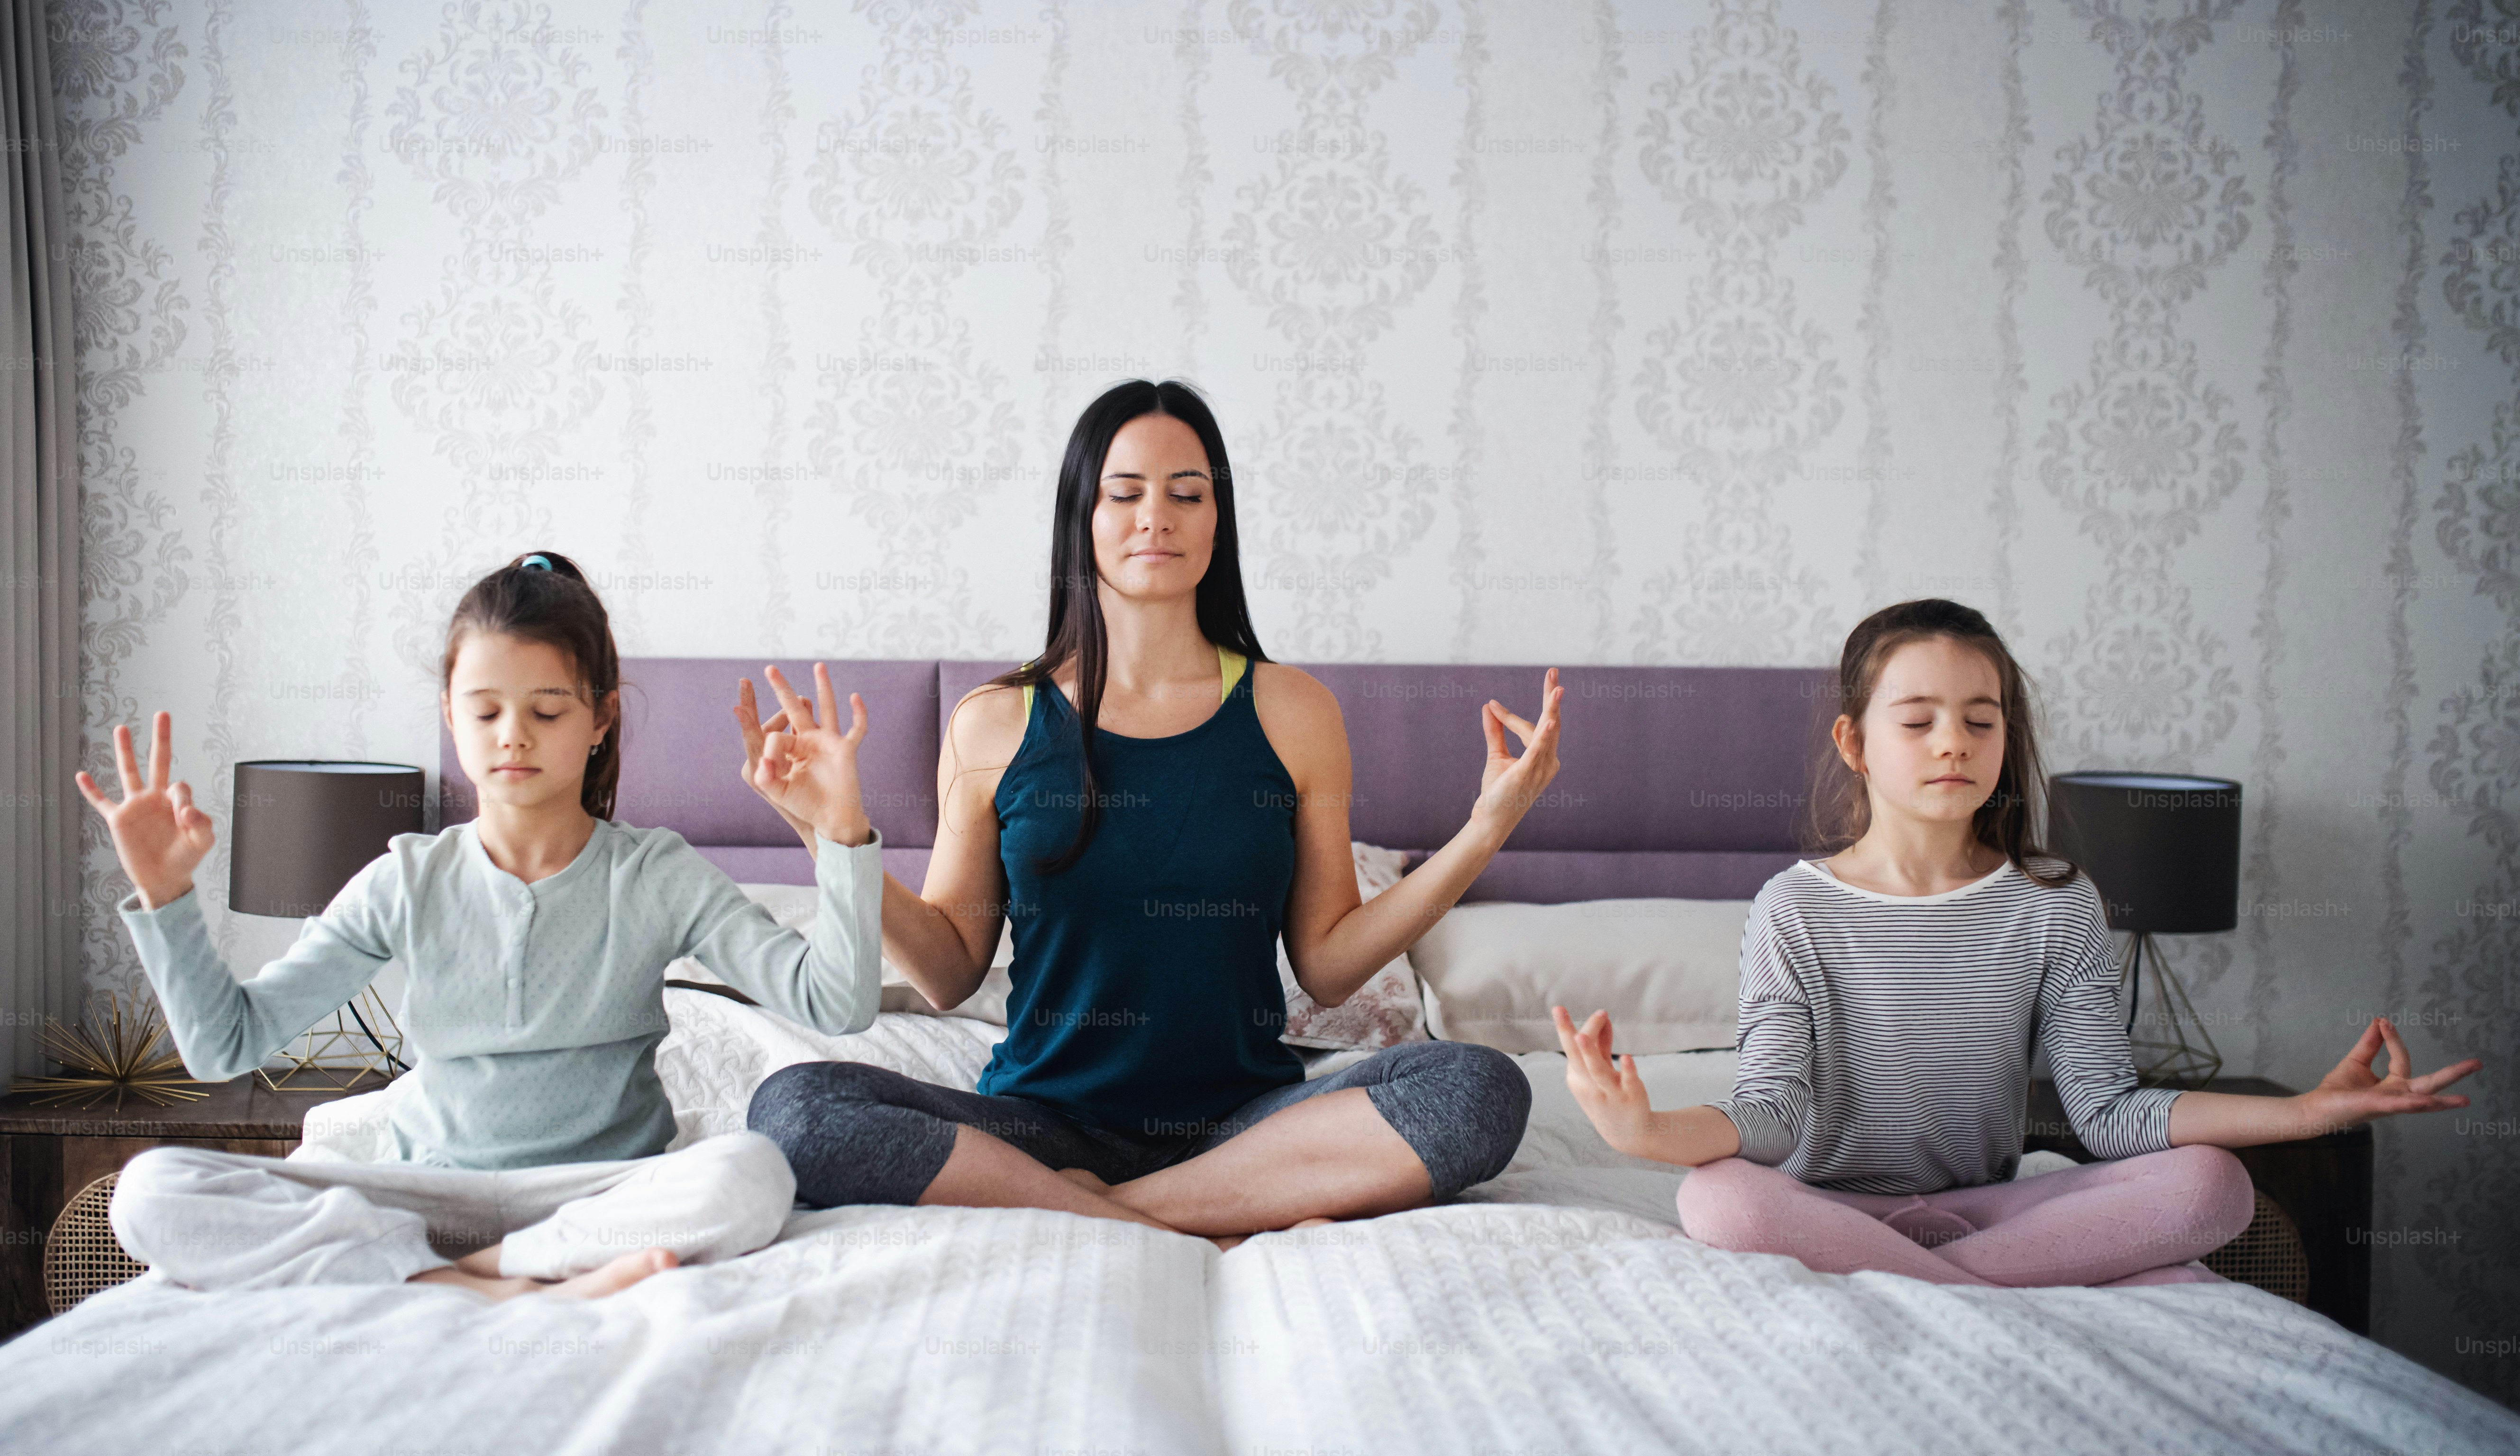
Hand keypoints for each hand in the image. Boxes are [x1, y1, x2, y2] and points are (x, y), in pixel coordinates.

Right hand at [74, 713, 214, 909]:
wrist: (165, 879)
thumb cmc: (186, 857)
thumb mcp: (202, 841)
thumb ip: (201, 823)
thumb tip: (185, 810)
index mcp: (178, 800)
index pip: (179, 786)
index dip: (182, 801)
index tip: (183, 819)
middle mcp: (155, 797)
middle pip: (158, 761)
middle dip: (161, 738)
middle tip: (162, 713)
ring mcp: (135, 806)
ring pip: (128, 772)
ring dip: (125, 751)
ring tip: (122, 728)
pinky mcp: (118, 820)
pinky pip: (101, 802)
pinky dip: (91, 790)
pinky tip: (80, 775)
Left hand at [745, 664, 872, 845]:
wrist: (832, 819)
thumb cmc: (804, 807)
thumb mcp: (778, 793)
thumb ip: (766, 778)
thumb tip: (762, 759)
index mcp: (787, 752)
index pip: (772, 733)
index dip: (754, 719)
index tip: (738, 706)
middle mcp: (806, 742)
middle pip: (793, 709)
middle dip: (782, 689)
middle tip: (769, 669)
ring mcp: (827, 743)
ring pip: (826, 709)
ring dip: (823, 688)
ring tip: (819, 665)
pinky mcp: (846, 749)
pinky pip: (857, 728)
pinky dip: (859, 714)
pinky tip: (855, 698)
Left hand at [1470, 668, 1562, 838]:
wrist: (1491, 818)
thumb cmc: (1498, 790)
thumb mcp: (1496, 755)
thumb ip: (1495, 731)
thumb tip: (1489, 705)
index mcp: (1543, 757)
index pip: (1532, 726)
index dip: (1510, 716)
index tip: (1492, 705)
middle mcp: (1548, 761)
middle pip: (1552, 722)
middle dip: (1551, 697)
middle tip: (1553, 672)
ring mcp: (1541, 768)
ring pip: (1548, 731)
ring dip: (1551, 708)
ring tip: (1556, 688)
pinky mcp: (1527, 773)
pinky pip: (1538, 750)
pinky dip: (1543, 735)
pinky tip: (1548, 721)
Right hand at [1552, 1005, 1654, 1156]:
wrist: (1626, 1133)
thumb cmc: (1608, 1096)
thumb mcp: (1599, 1071)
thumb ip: (1601, 1043)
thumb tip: (1602, 1015)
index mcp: (1577, 1077)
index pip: (1575, 1048)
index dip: (1582, 1028)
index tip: (1593, 1012)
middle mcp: (1589, 1084)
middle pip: (1576, 1056)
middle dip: (1566, 1032)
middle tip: (1558, 1010)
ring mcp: (1609, 1092)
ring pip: (1597, 1070)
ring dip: (1590, 1052)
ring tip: (1581, 1036)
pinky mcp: (1630, 1096)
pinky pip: (1627, 1082)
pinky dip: (1627, 1070)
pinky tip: (1626, 1057)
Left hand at [2296, 1017, 2479, 1133]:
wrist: (2316, 1108)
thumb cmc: (2338, 1090)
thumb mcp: (2356, 1061)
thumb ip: (2370, 1044)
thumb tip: (2380, 1021)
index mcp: (2393, 1084)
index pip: (2401, 1058)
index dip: (2393, 1039)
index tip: (2383, 1021)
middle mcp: (2397, 1095)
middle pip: (2429, 1084)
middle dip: (2453, 1074)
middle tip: (2478, 1063)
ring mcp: (2389, 1104)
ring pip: (2420, 1100)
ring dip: (2442, 1101)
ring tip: (2465, 1100)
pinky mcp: (2376, 1107)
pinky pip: (2398, 1105)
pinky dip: (2412, 1103)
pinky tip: (2426, 1101)